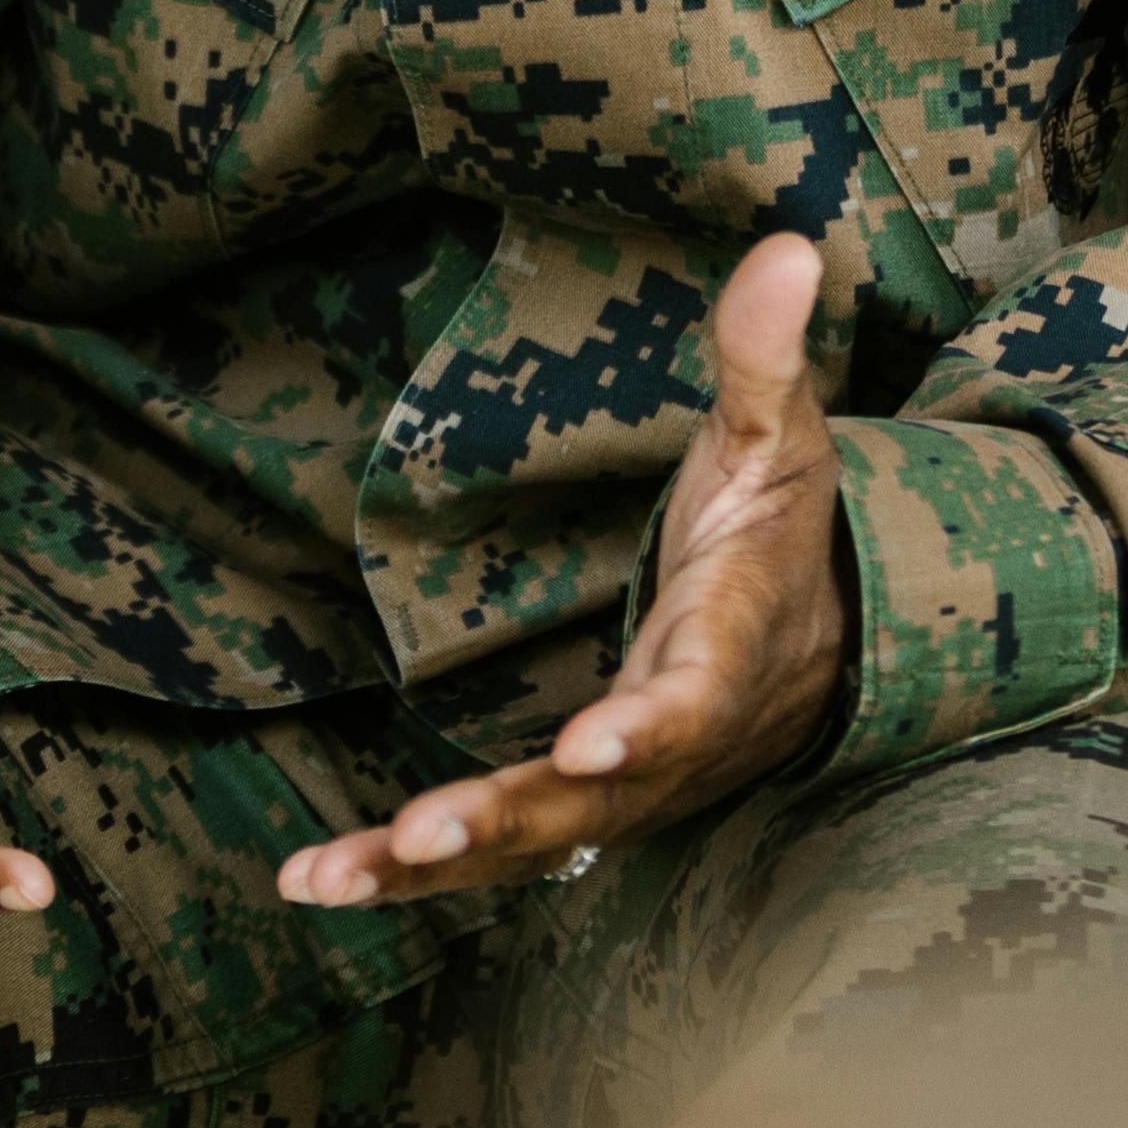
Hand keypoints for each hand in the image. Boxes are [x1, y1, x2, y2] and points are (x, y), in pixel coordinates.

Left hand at [280, 234, 848, 909]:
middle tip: (422, 833)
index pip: (693, 694)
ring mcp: (623, 792)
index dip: (647, 725)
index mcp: (728, 646)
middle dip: (505, 817)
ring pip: (528, 842)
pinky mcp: (575, 809)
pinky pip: (493, 850)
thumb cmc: (781, 530)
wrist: (819, 640)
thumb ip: (763, 354)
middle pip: (591, 799)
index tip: (595, 746)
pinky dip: (406, 872)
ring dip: (429, 865)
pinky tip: (308, 883)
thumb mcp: (779, 436)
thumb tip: (790, 245)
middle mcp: (673, 743)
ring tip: (328, 880)